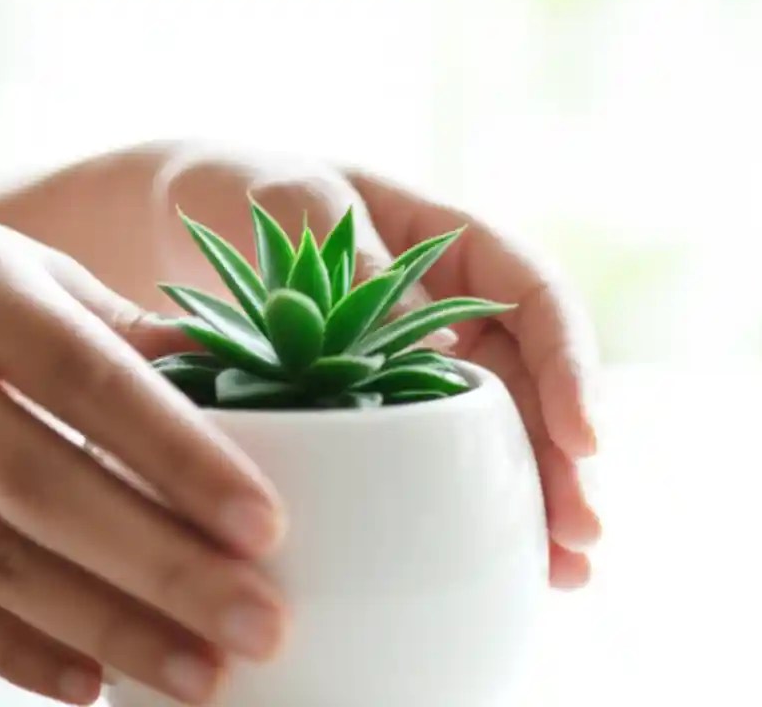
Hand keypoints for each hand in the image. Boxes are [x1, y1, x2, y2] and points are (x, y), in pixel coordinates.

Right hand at [0, 213, 287, 704]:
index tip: (261, 524)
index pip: (88, 380)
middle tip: (258, 625)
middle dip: (163, 568)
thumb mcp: (4, 264)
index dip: (181, 456)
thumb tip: (220, 369)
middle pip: (45, 489)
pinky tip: (90, 681)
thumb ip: (108, 321)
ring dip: (107, 628)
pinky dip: (13, 651)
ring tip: (201, 673)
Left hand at [137, 146, 600, 587]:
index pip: (537, 296)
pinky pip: (431, 462)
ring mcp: (420, 367)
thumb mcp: (292, 199)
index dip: (571, 365)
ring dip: (535, 501)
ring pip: (497, 435)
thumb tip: (441, 347)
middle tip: (579, 535)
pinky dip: (465, 511)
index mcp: (451, 243)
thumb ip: (355, 254)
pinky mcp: (379, 416)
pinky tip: (493, 566)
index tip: (583, 436)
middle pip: (532, 384)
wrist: (178, 224)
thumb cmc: (240, 189)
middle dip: (564, 459)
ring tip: (563, 573)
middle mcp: (451, 308)